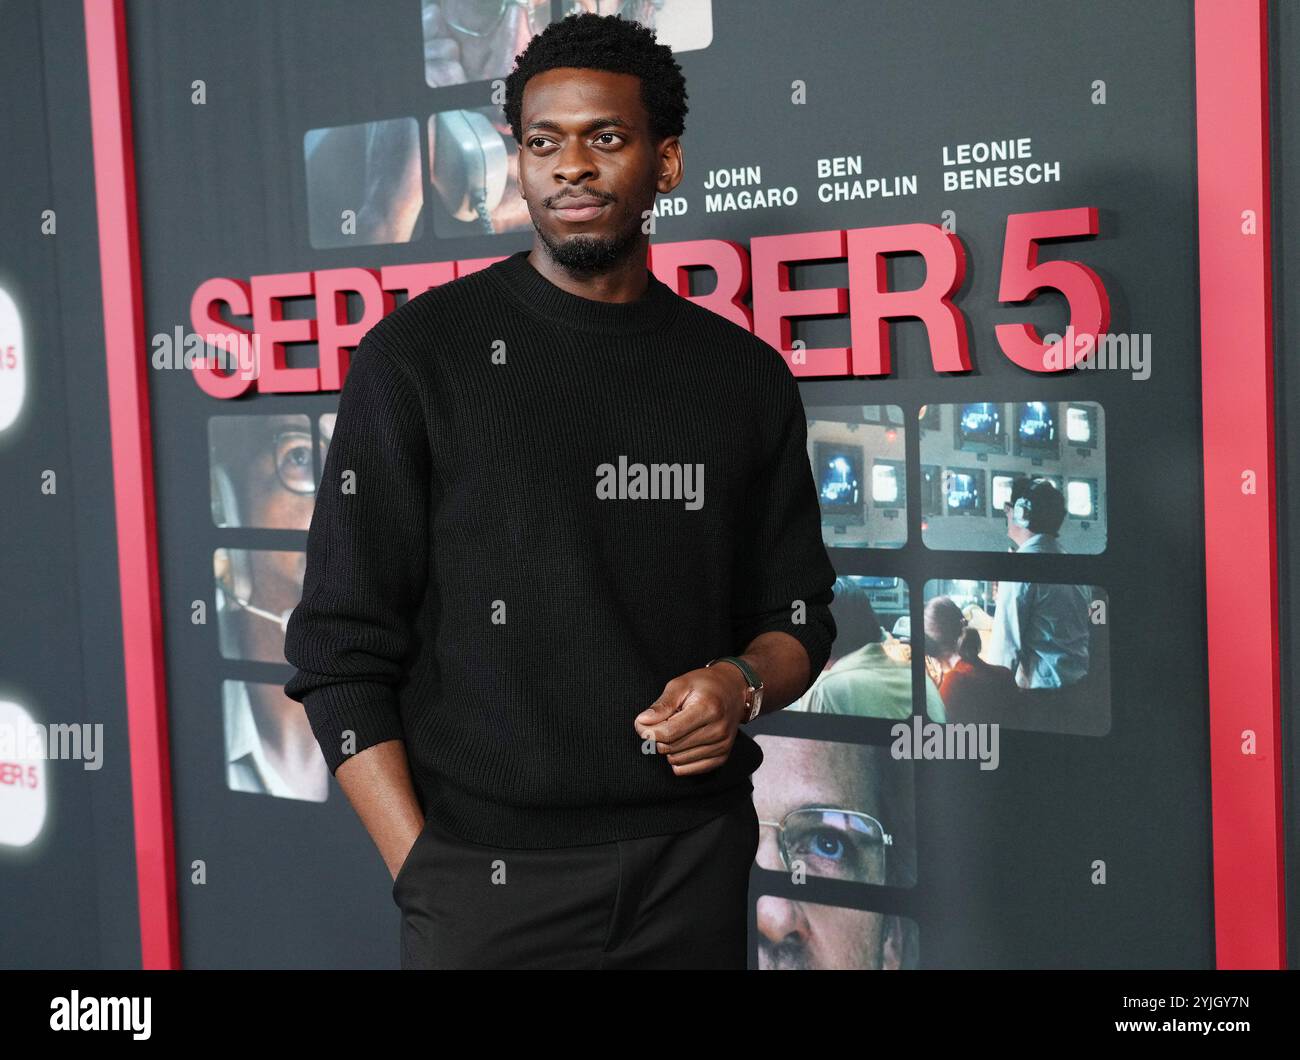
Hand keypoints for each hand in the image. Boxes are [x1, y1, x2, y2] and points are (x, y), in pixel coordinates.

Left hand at [632, 664, 750, 775]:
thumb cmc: (704, 685)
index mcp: (708, 709)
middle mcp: (718, 730)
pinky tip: (682, 743)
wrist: (733, 690)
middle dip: (658, 738)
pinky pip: (689, 770)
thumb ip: (661, 705)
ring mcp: (722, 746)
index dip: (649, 731)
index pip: (669, 732)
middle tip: (659, 723)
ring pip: (678, 760)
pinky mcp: (721, 757)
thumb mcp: (680, 685)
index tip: (642, 724)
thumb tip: (642, 723)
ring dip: (669, 748)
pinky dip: (679, 759)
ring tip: (677, 730)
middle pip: (671, 747)